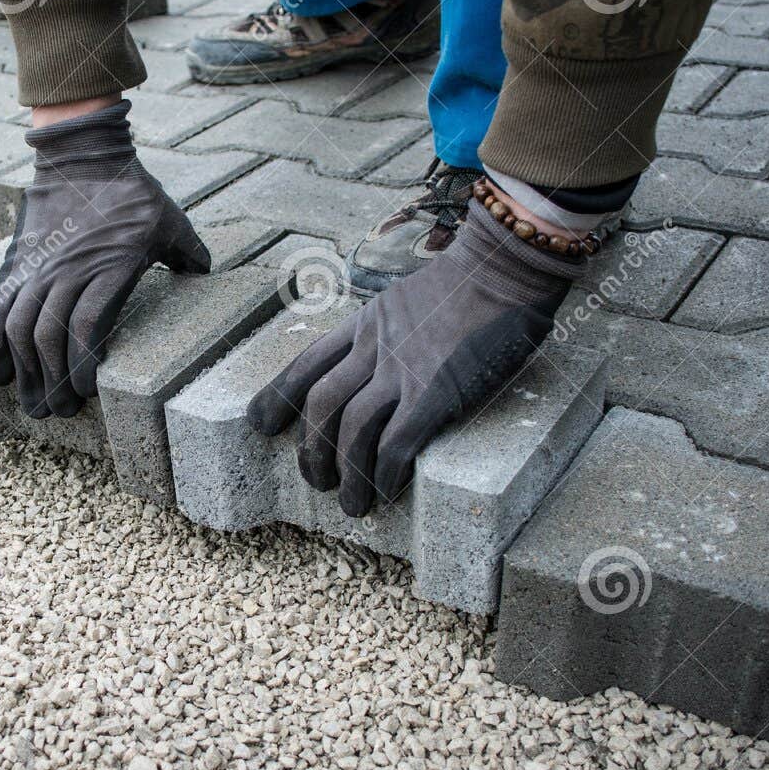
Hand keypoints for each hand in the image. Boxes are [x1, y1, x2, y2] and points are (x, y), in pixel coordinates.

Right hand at [0, 100, 209, 417]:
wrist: (81, 156)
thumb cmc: (130, 193)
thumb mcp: (170, 221)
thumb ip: (189, 253)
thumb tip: (204, 273)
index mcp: (108, 268)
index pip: (87, 328)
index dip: (81, 366)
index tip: (86, 391)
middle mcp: (68, 272)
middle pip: (49, 338)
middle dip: (52, 383)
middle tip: (60, 411)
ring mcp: (38, 269)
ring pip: (19, 329)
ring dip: (24, 372)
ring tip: (32, 402)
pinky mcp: (18, 265)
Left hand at [247, 200, 578, 515]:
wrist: (507, 265)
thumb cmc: (471, 282)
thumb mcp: (408, 298)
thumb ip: (388, 329)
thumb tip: (384, 363)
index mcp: (365, 324)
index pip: (306, 363)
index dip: (277, 398)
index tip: (261, 425)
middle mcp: (375, 348)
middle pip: (320, 404)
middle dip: (311, 449)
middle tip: (316, 479)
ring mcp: (403, 370)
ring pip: (351, 430)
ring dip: (346, 474)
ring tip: (352, 504)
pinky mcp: (436, 393)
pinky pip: (396, 444)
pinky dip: (386, 474)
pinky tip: (388, 492)